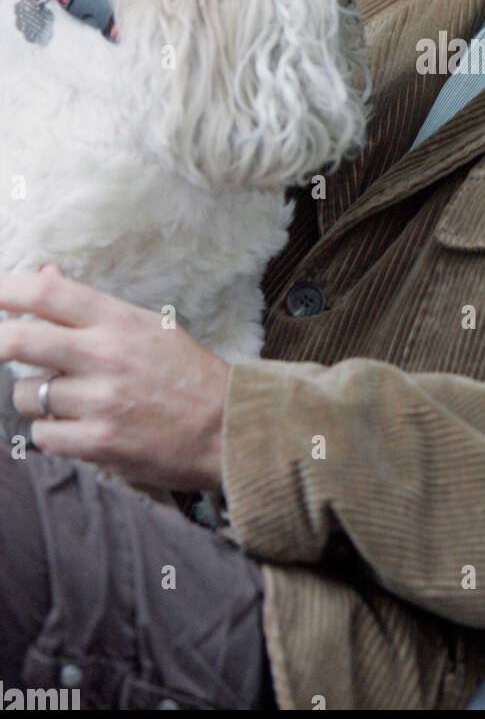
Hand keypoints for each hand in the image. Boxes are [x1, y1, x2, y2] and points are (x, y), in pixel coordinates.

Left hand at [0, 266, 231, 491]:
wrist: (228, 427)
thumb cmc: (188, 374)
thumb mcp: (148, 326)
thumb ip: (91, 307)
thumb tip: (44, 275)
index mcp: (119, 320)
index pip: (46, 294)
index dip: (5, 290)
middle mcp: (105, 356)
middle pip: (18, 341)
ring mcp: (101, 401)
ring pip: (26, 394)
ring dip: (34, 396)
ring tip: (64, 398)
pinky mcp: (99, 443)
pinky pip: (42, 435)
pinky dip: (51, 432)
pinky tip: (74, 426)